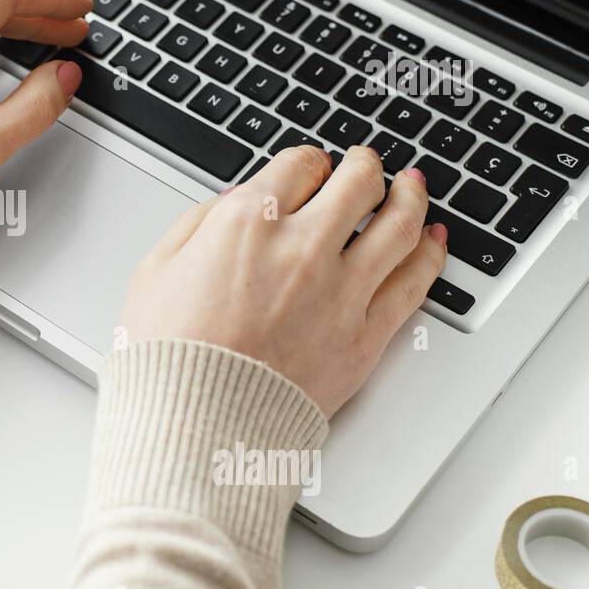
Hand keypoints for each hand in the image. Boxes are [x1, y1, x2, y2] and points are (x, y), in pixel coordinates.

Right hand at [118, 146, 448, 417]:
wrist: (195, 425)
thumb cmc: (168, 356)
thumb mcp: (155, 271)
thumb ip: (196, 224)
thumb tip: (231, 202)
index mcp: (246, 223)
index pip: (300, 164)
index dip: (309, 163)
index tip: (311, 171)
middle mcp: (301, 247)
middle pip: (358, 182)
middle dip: (365, 167)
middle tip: (366, 166)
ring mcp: (340, 291)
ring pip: (399, 224)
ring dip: (411, 196)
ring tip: (412, 188)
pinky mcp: (365, 336)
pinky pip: (414, 282)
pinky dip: (431, 253)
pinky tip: (434, 240)